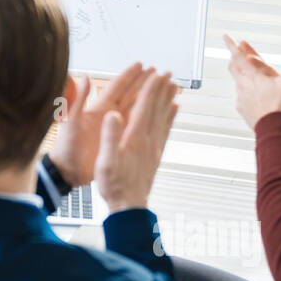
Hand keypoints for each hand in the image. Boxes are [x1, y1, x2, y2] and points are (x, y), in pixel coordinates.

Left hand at [49, 63, 149, 185]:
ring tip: (164, 88)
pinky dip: (149, 119)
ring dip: (150, 98)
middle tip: (159, 72)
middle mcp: (109, 116)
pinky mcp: (120, 140)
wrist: (68, 172)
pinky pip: (138, 126)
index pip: (117, 87)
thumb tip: (84, 78)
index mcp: (99, 109)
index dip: (129, 76)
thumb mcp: (71, 122)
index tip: (141, 65)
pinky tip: (158, 115)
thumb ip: (78, 101)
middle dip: (144, 82)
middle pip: (131, 94)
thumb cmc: (66, 147)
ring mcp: (116, 128)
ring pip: (138, 109)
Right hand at [93, 70, 179, 211]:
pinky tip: (174, 111)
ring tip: (175, 86)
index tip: (156, 73)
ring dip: (169, 100)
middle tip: (169, 73)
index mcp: (134, 138)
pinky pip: (165, 131)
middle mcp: (148, 140)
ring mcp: (154, 147)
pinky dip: (171, 118)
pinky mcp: (155, 154)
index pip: (144, 107)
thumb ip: (110, 136)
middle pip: (157, 109)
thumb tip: (113, 114)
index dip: (150, 89)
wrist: (128, 207)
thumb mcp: (106, 161)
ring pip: (164, 118)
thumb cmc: (115, 185)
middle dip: (162, 89)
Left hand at [224, 35, 280, 135]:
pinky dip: (243, 89)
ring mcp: (242, 96)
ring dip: (239, 72)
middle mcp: (245, 84)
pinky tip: (248, 91)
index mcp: (256, 76)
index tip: (227, 37)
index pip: (240, 56)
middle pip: (234, 67)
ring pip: (236, 80)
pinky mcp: (241, 107)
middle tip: (235, 50)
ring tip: (243, 69)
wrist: (275, 131)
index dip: (233, 46)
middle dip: (234, 57)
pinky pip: (239, 95)